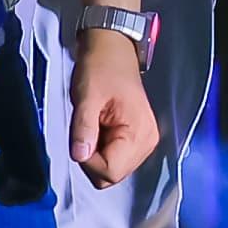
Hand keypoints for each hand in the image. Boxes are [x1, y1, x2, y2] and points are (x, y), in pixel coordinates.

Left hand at [69, 34, 158, 187]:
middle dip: (92, 160)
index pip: (110, 171)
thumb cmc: (101, 69)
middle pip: (113, 175)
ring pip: (113, 170)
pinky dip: (102, 150)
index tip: (81, 138)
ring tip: (94, 128)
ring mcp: (145, 142)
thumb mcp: (87, 97)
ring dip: (97, 155)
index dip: (88, 161)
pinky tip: (100, 130)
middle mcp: (148, 142)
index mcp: (139, 133)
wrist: (113, 51)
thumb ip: (84, 129)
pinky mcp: (138, 139)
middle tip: (86, 132)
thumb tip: (79, 156)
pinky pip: (116, 159)